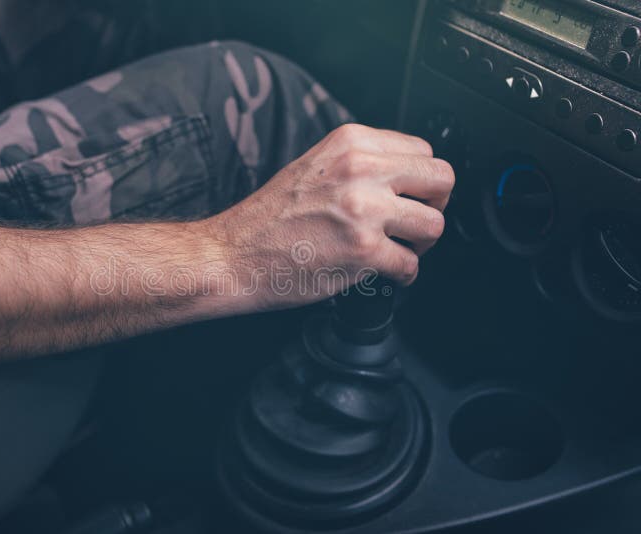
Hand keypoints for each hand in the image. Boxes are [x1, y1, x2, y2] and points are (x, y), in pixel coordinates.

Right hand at [207, 123, 454, 308]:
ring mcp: (364, 210)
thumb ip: (359, 163)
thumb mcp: (314, 166)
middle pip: (441, 180)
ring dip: (421, 243)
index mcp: (350, 143)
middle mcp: (360, 169)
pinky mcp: (363, 250)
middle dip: (434, 206)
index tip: (410, 197)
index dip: (421, 180)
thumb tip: (402, 176)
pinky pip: (411, 265)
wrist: (232, 254)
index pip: (422, 150)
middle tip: (414, 222)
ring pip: (434, 224)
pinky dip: (402, 275)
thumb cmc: (267, 218)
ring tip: (399, 249)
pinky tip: (383, 272)